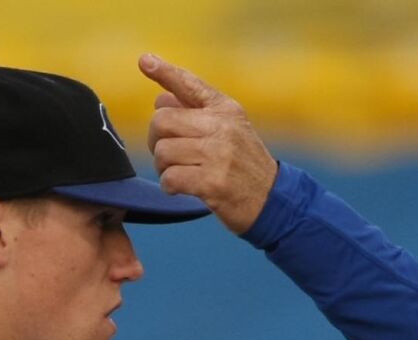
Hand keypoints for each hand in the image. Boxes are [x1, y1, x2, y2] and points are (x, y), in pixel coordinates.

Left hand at [138, 53, 278, 234]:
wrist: (272, 200)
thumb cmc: (244, 165)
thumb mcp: (231, 130)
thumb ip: (198, 112)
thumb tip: (160, 99)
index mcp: (225, 110)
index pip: (189, 84)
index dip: (164, 71)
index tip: (145, 61)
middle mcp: (223, 127)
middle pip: (162, 121)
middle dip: (155, 140)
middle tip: (167, 155)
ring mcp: (219, 155)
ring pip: (163, 152)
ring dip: (163, 167)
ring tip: (179, 172)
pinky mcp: (213, 183)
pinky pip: (170, 178)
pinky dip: (169, 186)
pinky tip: (180, 188)